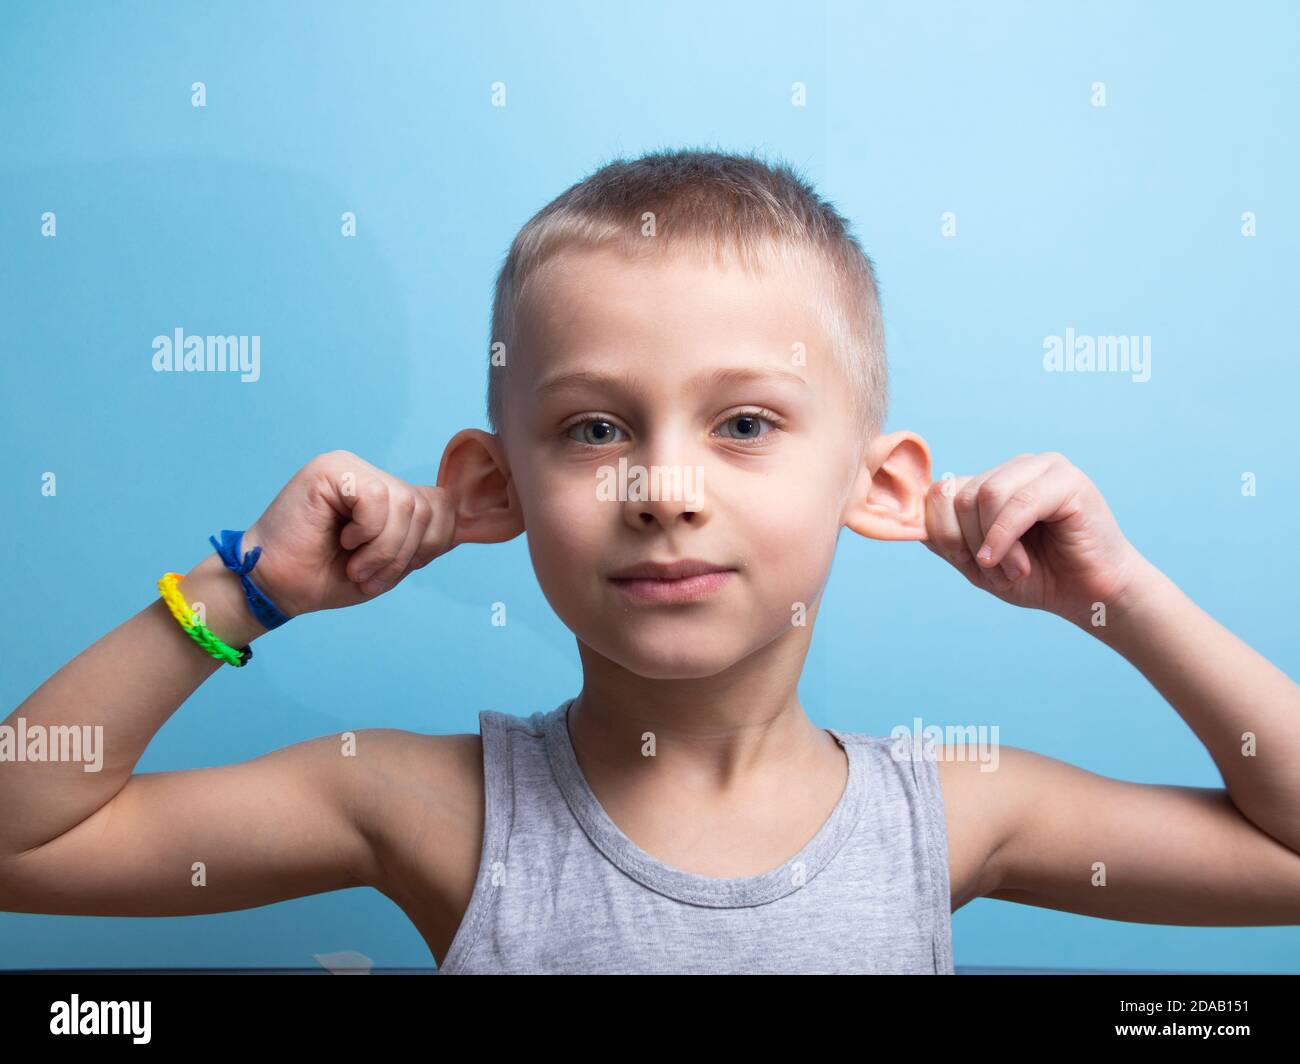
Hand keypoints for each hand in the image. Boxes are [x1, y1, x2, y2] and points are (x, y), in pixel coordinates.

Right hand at [235, 450, 458, 619]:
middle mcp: (370, 474)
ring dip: (384, 550)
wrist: (276, 588)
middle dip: (404, 553)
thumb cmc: (326, 577)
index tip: (392, 570)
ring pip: (406, 504)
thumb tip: (463, 522)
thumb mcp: (390, 564)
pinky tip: (343, 542)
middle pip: (426, 507)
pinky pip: (376, 498)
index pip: (440, 505)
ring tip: (355, 564)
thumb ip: (423, 540)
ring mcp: (351, 467)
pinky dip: (367, 533)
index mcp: (386, 494)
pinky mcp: (332, 469)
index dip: (429, 544)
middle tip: (367, 573)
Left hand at [922, 451, 1150, 622]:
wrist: (1091, 597)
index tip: (968, 562)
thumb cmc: (1038, 578)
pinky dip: (1006, 538)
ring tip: (1015, 569)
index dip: (944, 533)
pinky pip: (1017, 503)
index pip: (940, 492)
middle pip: (959, 494)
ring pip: (984, 495)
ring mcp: (1043, 467)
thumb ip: (944, 539)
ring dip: (991, 543)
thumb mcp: (977, 563)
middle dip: (969, 541)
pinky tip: (1014, 564)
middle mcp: (1014, 468)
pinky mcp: (1067, 480)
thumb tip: (906, 520)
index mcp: (991, 482)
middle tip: (996, 570)